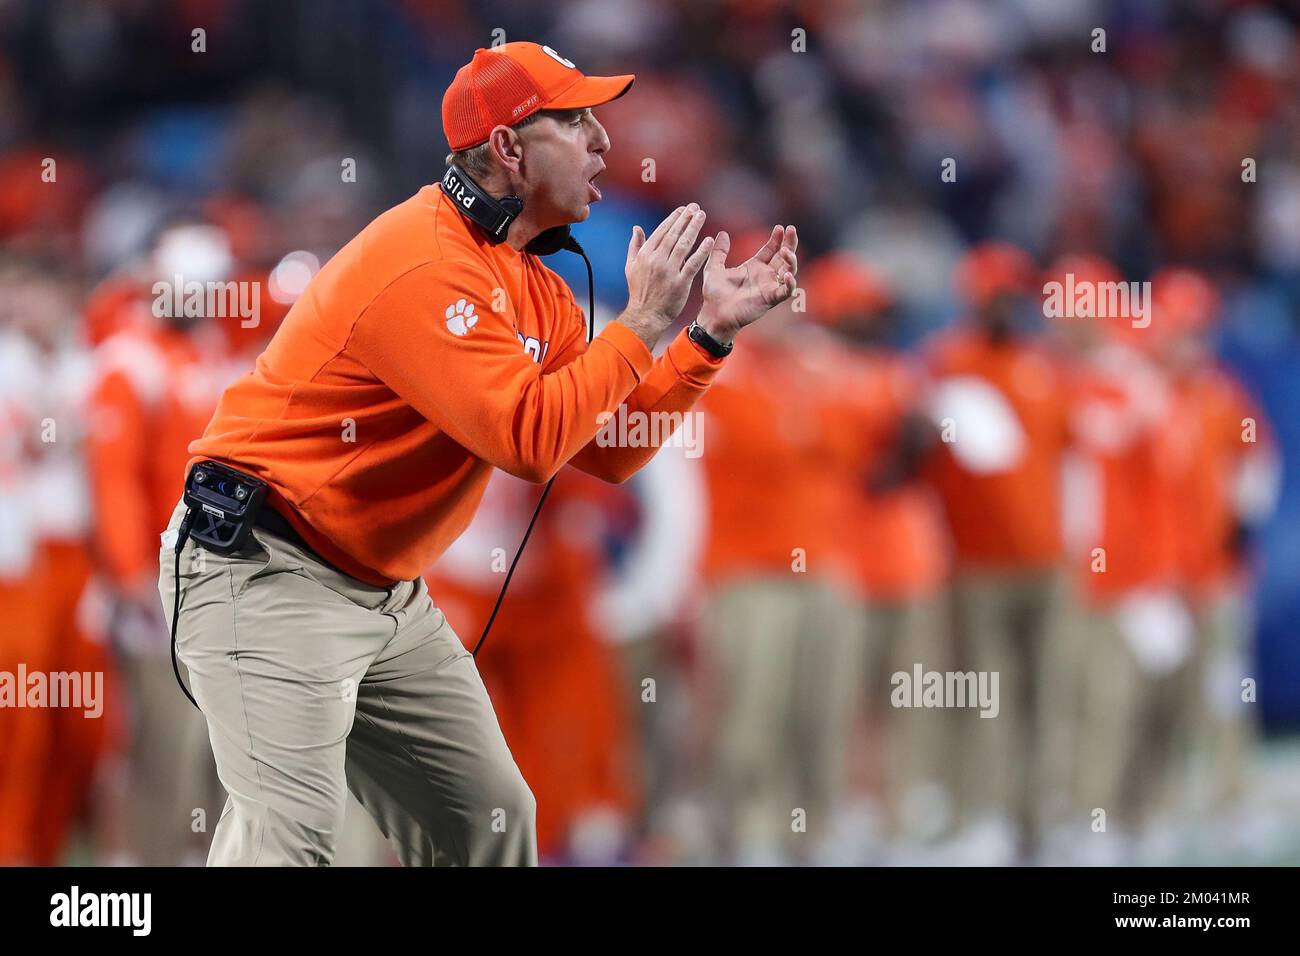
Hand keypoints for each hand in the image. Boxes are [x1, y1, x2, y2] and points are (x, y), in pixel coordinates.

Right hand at [620, 203, 713, 349]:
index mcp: (646, 255)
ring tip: (702, 216)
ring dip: (694, 228)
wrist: (645, 315)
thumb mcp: (631, 267)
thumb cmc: (639, 292)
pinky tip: (709, 241)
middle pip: (674, 235)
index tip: (683, 209)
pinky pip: (693, 264)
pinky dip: (702, 251)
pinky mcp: (680, 283)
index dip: (673, 219)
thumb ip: (635, 246)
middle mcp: (657, 260)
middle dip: (685, 219)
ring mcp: (669, 271)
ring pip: (684, 245)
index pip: (662, 231)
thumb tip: (636, 228)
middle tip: (695, 207)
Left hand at [697, 225, 798, 344]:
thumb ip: (719, 251)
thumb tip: (722, 233)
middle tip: (792, 229)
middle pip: (784, 257)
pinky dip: (790, 283)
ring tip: (786, 250)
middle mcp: (764, 276)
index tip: (780, 228)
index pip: (771, 250)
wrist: (713, 314)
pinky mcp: (770, 299)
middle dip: (790, 243)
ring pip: (789, 271)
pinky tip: (787, 274)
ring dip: (791, 260)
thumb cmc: (715, 295)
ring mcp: (769, 287)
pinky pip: (786, 291)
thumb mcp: (714, 268)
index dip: (777, 239)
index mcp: (754, 267)